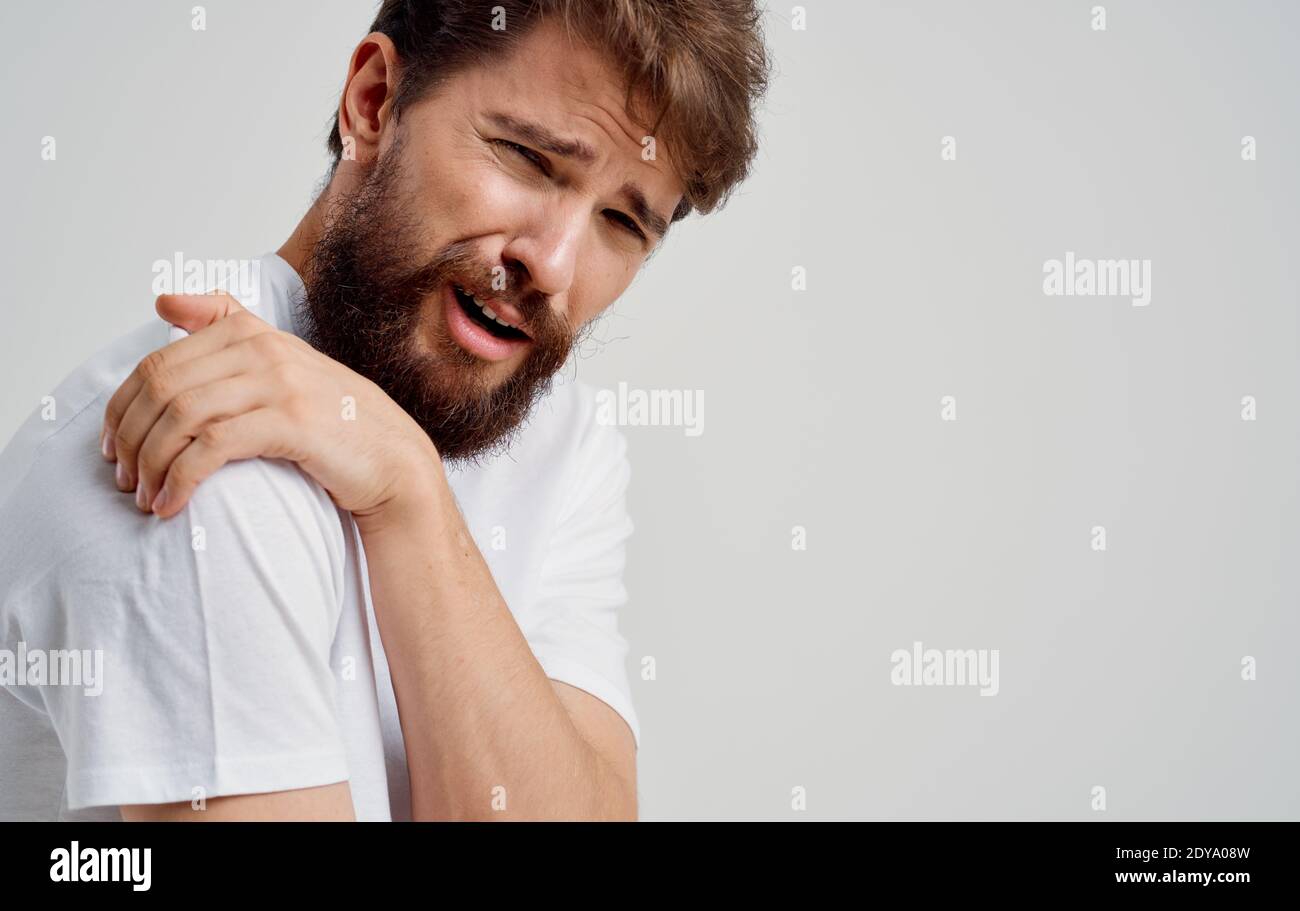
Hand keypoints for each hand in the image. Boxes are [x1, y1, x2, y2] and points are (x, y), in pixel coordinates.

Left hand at [101, 293, 441, 521]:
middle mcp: (264, 349)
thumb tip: (164, 299)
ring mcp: (280, 383)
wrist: (394, 462)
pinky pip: (213, 447)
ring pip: (181, 416)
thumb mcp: (281, 364)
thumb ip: (226, 326)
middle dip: (130, 438)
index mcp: (251, 332)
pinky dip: (181, 479)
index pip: (158, 363)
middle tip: (125, 479)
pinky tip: (172, 503)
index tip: (115, 448)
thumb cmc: (333, 423)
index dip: (123, 408)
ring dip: (151, 463)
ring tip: (144, 496)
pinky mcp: (292, 423)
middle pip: (163, 388)